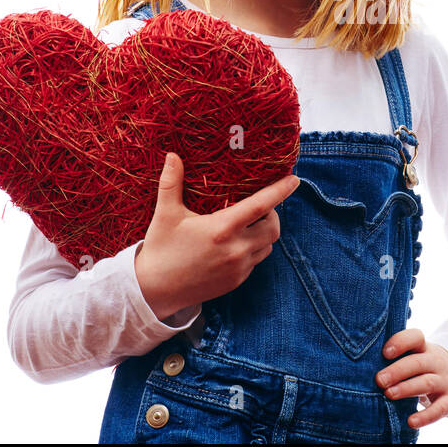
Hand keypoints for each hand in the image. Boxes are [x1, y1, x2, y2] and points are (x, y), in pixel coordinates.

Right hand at [134, 152, 297, 318]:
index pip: (262, 205)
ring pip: (267, 246)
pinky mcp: (235, 282)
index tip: (294, 179)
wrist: (154, 291)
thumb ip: (171, 183)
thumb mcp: (165, 214)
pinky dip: (253, 250)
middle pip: (274, 228)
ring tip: (249, 224)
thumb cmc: (160, 249)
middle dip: (273, 214)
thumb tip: (172, 155)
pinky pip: (255, 262)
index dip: (280, 190)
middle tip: (260, 207)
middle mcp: (236, 249)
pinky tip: (236, 244)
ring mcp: (238, 269)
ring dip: (264, 233)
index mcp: (222, 229)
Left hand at [376, 328, 447, 427]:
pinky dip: (426, 416)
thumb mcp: (418, 357)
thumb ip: (398, 359)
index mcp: (424, 348)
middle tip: (379, 380)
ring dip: (407, 388)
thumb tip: (363, 370)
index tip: (384, 352)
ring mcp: (445, 381)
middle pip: (417, 362)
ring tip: (389, 394)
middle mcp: (436, 362)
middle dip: (397, 370)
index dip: (400, 342)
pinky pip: (440, 409)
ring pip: (426, 382)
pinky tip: (411, 422)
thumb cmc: (427, 367)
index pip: (415, 337)